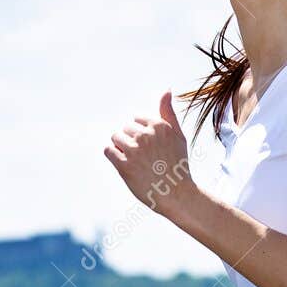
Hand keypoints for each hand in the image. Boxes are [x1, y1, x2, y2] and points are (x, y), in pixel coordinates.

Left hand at [104, 92, 192, 215]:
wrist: (177, 195)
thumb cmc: (177, 165)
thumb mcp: (178, 136)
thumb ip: (168, 113)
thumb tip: (166, 90)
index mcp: (159, 126)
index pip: (136, 119)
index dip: (141, 134)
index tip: (151, 149)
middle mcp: (146, 135)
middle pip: (125, 129)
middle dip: (131, 142)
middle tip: (145, 159)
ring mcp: (134, 150)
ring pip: (115, 138)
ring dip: (121, 149)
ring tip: (136, 163)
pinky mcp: (124, 165)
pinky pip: (108, 151)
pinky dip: (114, 157)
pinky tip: (126, 166)